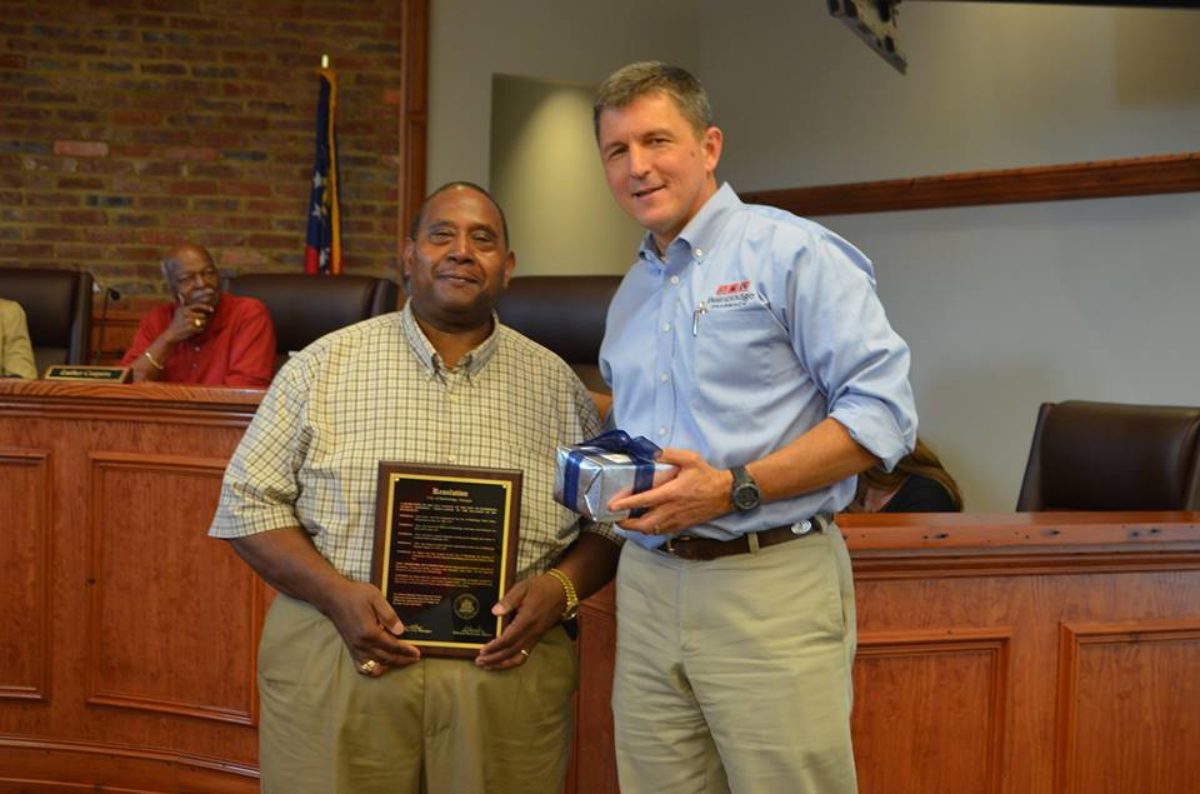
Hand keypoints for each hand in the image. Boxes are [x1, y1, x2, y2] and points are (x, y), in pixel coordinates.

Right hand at [166, 301, 214, 342]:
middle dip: (202, 320)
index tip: (212, 309)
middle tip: (195, 323)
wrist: (171, 334)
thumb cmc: (177, 322)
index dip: (206, 307)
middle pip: (203, 315)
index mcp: (184, 309)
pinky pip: (201, 329)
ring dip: (201, 326)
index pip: (198, 305)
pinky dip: (199, 331)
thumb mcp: (178, 312)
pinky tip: (193, 331)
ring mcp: (188, 320)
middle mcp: (186, 314)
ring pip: (203, 322)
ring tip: (194, 327)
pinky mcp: (190, 328)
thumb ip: (182, 303)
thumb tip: (180, 294)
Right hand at [324, 580, 420, 676]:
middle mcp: (361, 644)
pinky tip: (382, 665)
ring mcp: (354, 649)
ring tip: (403, 661)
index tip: (417, 653)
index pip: (392, 646)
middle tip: (415, 658)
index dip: (406, 650)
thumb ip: (388, 615)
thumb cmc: (356, 594)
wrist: (334, 597)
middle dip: (402, 660)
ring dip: (391, 665)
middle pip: (386, 658)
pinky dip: (373, 669)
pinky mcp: (350, 649)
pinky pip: (362, 667)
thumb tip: (400, 631)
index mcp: (369, 632)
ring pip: (376, 664)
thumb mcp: (375, 597)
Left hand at [475, 573, 566, 670]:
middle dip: (494, 659)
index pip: (508, 639)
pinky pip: (525, 654)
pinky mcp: (538, 638)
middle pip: (512, 652)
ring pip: (519, 657)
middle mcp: (533, 632)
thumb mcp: (523, 587)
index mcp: (527, 619)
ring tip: (488, 665)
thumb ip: (508, 600)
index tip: (482, 651)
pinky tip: (502, 660)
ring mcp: (536, 637)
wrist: (562, 590)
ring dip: (503, 663)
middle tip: (479, 662)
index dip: (494, 647)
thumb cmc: (541, 586)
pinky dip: (512, 660)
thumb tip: (495, 612)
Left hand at [609, 448, 732, 534]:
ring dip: (636, 528)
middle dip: (627, 523)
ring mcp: (677, 520)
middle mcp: (673, 509)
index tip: (613, 506)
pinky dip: (650, 530)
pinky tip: (644, 523)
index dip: (627, 504)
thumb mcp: (690, 459)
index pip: (644, 500)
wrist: (726, 494)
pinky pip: (662, 532)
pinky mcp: (682, 525)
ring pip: (652, 530)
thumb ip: (670, 454)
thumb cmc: (707, 476)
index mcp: (672, 492)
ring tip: (625, 521)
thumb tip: (652, 453)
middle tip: (615, 517)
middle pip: (644, 524)